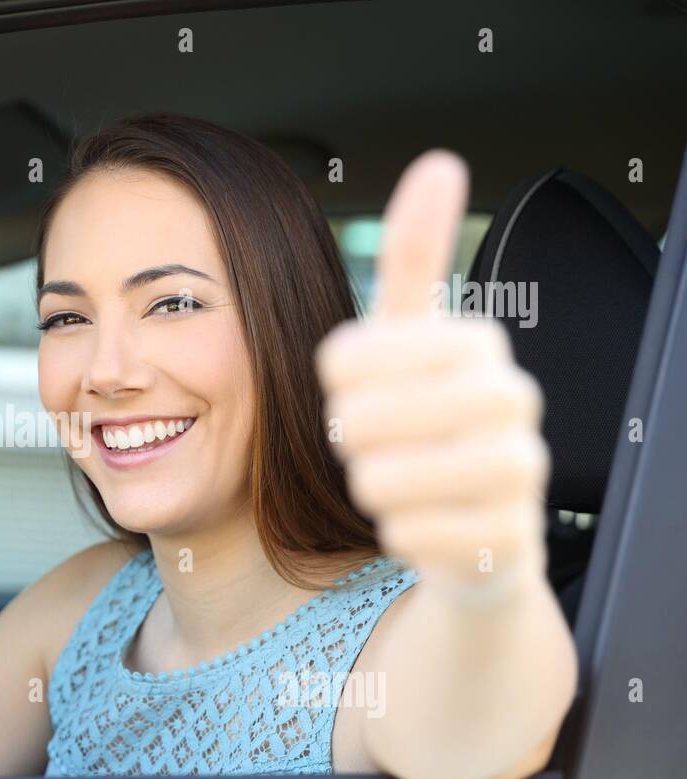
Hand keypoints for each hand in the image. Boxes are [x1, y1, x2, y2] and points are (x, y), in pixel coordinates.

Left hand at [315, 152, 548, 596]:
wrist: (476, 527)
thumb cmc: (426, 422)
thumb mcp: (410, 339)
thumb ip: (415, 257)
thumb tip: (439, 163)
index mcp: (477, 342)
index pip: (344, 356)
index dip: (334, 384)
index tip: (360, 388)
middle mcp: (512, 398)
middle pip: (359, 419)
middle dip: (351, 440)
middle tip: (382, 441)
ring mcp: (519, 472)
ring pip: (379, 479)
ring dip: (371, 485)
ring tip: (404, 477)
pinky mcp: (508, 539)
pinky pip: (404, 532)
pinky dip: (397, 530)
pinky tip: (426, 520)